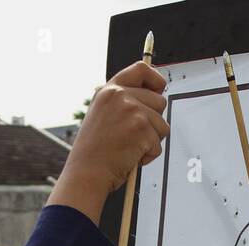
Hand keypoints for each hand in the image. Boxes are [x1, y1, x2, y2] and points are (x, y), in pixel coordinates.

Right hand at [49, 61, 168, 223]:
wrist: (86, 173)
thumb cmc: (93, 153)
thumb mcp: (102, 116)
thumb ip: (122, 103)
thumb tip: (153, 96)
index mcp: (108, 91)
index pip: (141, 69)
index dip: (155, 79)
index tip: (159, 89)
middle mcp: (120, 96)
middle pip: (159, 101)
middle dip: (153, 121)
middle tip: (134, 136)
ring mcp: (132, 110)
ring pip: (162, 124)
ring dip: (152, 140)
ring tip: (130, 148)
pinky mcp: (142, 128)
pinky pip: (159, 143)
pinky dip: (149, 155)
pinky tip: (130, 158)